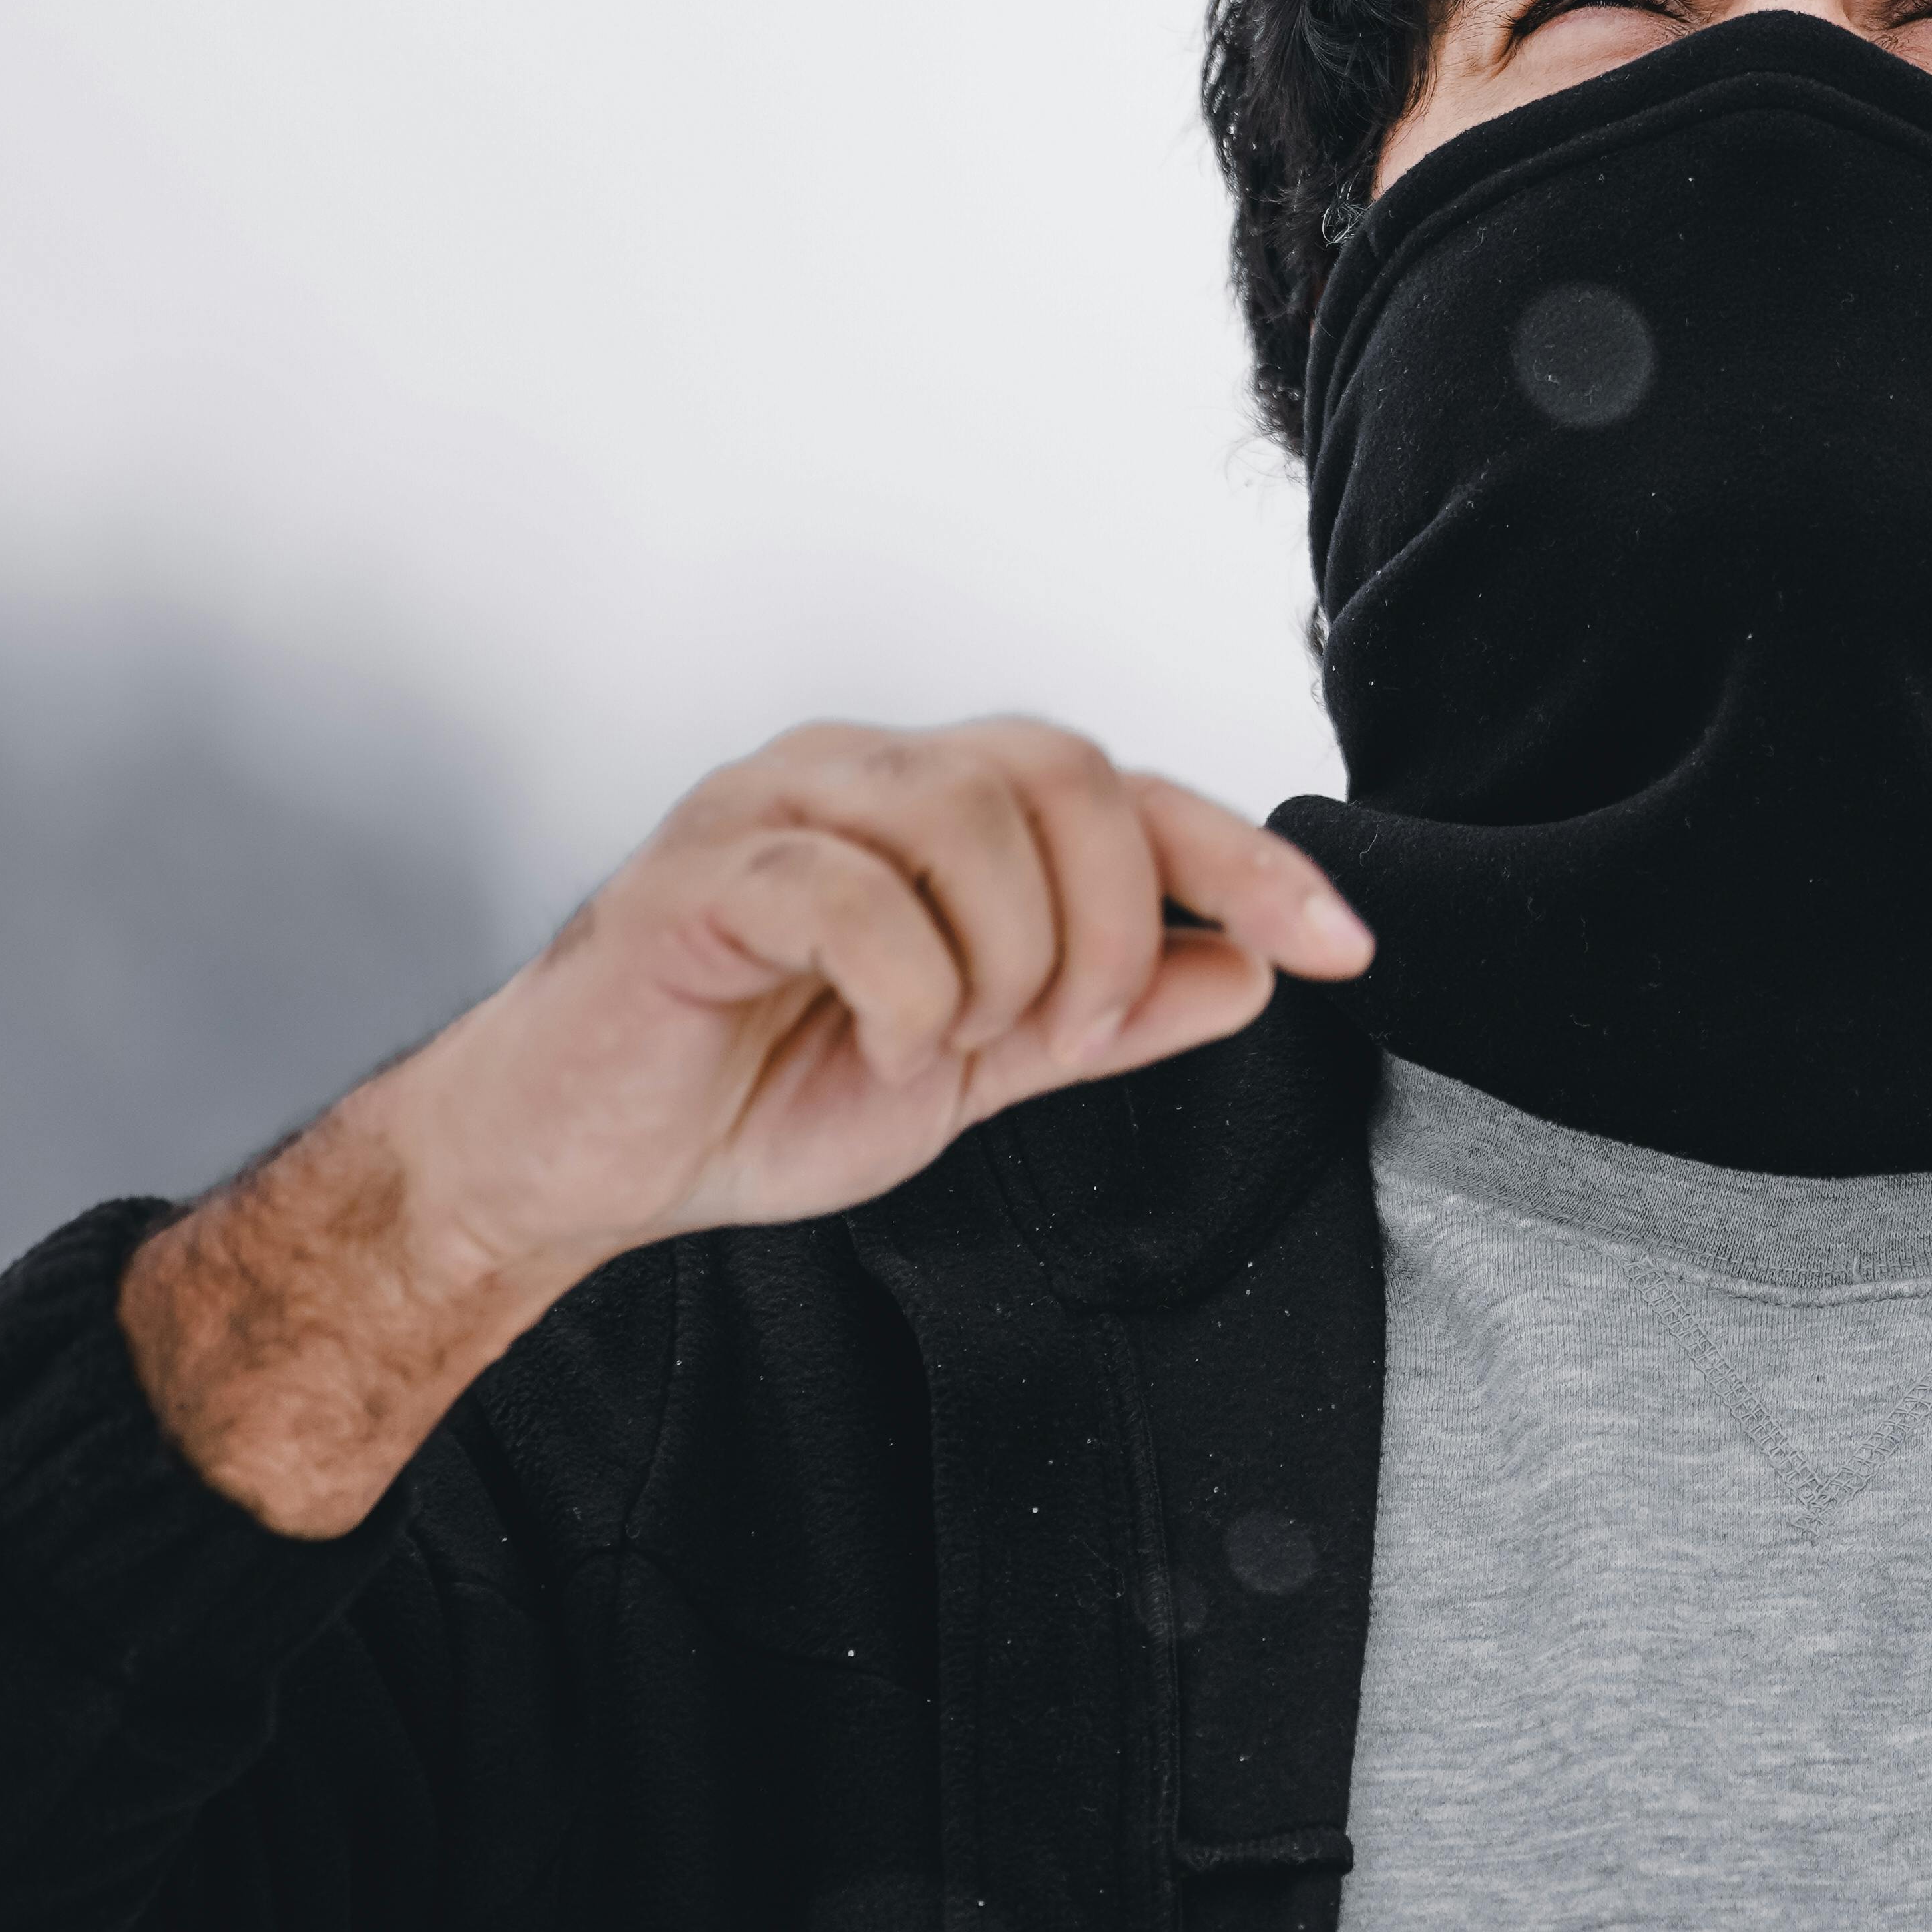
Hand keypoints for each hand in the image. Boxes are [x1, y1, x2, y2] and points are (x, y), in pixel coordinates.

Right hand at [125, 722, 1367, 1534]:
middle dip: (1110, 920)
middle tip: (1068, 1027)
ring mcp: (774, 805)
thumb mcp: (978, 1063)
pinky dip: (907, 987)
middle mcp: (862, 773)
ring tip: (954, 1040)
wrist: (586, 1162)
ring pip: (968, 812)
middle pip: (1065, 769)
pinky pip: (850, 888)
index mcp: (937, 806)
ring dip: (1006, 956)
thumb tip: (1255, 970)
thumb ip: (1108, 1015)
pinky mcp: (697, 871)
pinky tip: (884, 1047)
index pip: (1129, 791)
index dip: (1250, 861)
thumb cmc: (753, 1087)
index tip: (1345, 946)